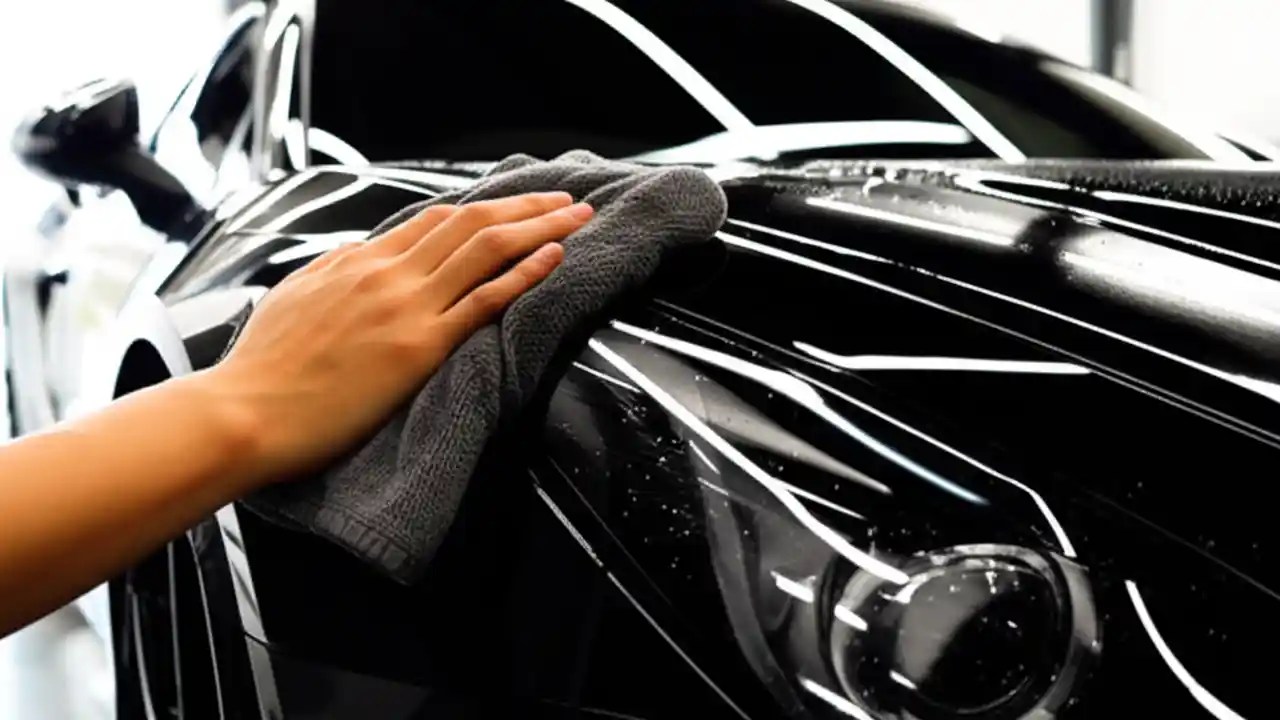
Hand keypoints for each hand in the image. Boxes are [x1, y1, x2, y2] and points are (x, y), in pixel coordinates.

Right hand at [200, 191, 590, 484]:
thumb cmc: (262, 368)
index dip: (481, 206)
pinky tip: (553, 256)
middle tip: (564, 197)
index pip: (432, 219)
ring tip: (577, 216)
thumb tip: (356, 256)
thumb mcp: (293, 298)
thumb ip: (332, 272)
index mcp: (356, 260)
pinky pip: (485, 298)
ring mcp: (407, 306)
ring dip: (540, 226)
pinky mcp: (420, 346)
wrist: (245, 412)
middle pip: (471, 222)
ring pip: (487, 248)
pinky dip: (525, 272)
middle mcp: (387, 272)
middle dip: (525, 204)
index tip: (512, 202)